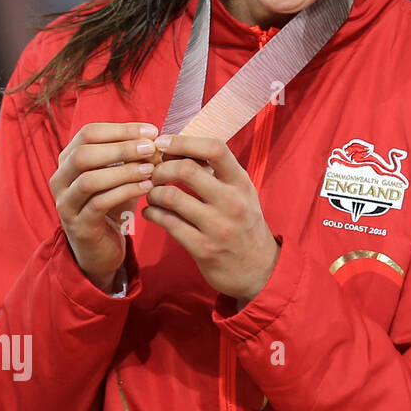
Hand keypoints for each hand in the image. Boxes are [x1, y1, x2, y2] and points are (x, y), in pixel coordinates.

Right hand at [49, 122, 158, 291]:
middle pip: (84, 154)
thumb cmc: (113, 204)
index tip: (152, 131)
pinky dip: (125, 192)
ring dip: (124, 172)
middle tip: (151, 148)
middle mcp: (60, 179)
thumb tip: (157, 136)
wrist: (101, 247)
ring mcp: (66, 203)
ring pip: (89, 180)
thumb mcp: (120, 175)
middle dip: (121, 148)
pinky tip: (146, 188)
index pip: (88, 133)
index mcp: (68, 160)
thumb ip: (132, 156)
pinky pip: (99, 204)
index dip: (121, 129)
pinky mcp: (78, 225)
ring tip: (151, 169)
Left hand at [141, 134, 279, 301]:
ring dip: (152, 192)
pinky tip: (153, 212)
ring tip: (152, 194)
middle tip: (153, 172)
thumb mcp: (241, 193)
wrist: (258, 269)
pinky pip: (166, 222)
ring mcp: (217, 226)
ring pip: (170, 196)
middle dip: (161, 167)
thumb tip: (181, 147)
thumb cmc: (244, 225)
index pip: (215, 148)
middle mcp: (232, 201)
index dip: (184, 141)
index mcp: (241, 183)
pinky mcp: (202, 248)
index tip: (164, 143)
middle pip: (186, 169)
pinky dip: (152, 213)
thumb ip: (217, 173)